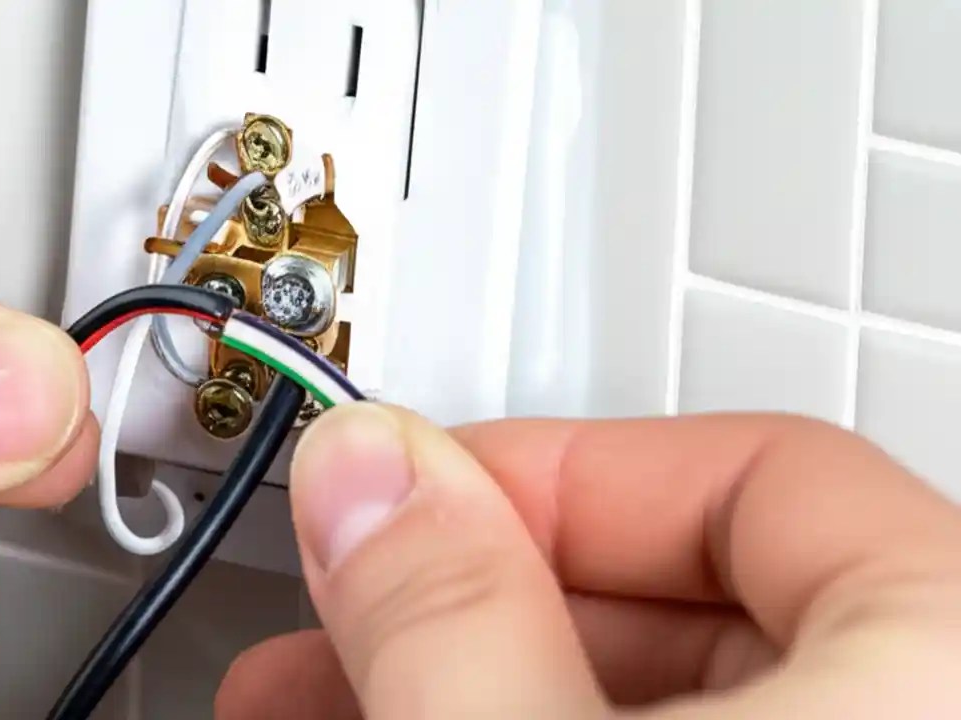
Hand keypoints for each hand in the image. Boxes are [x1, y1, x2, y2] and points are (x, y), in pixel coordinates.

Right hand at [217, 405, 960, 717]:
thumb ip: (450, 610)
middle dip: (477, 594)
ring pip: (662, 706)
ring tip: (326, 703)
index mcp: (946, 672)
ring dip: (475, 680)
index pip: (769, 474)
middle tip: (346, 614)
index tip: (417, 495)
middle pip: (699, 599)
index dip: (555, 467)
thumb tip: (370, 474)